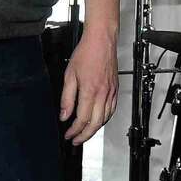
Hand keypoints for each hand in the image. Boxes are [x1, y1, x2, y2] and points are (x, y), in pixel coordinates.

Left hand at [59, 29, 118, 144]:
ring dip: (95, 129)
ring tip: (85, 133)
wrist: (101, 40)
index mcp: (90, 91)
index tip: (68, 134)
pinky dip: (105, 118)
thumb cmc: (86, 53)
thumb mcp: (69, 75)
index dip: (74, 131)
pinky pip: (112, 109)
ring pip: (105, 118)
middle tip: (76, 140)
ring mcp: (111, 92)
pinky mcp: (115, 88)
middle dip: (85, 135)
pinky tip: (99, 119)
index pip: (82, 119)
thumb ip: (67, 97)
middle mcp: (103, 94)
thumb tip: (64, 115)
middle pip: (95, 123)